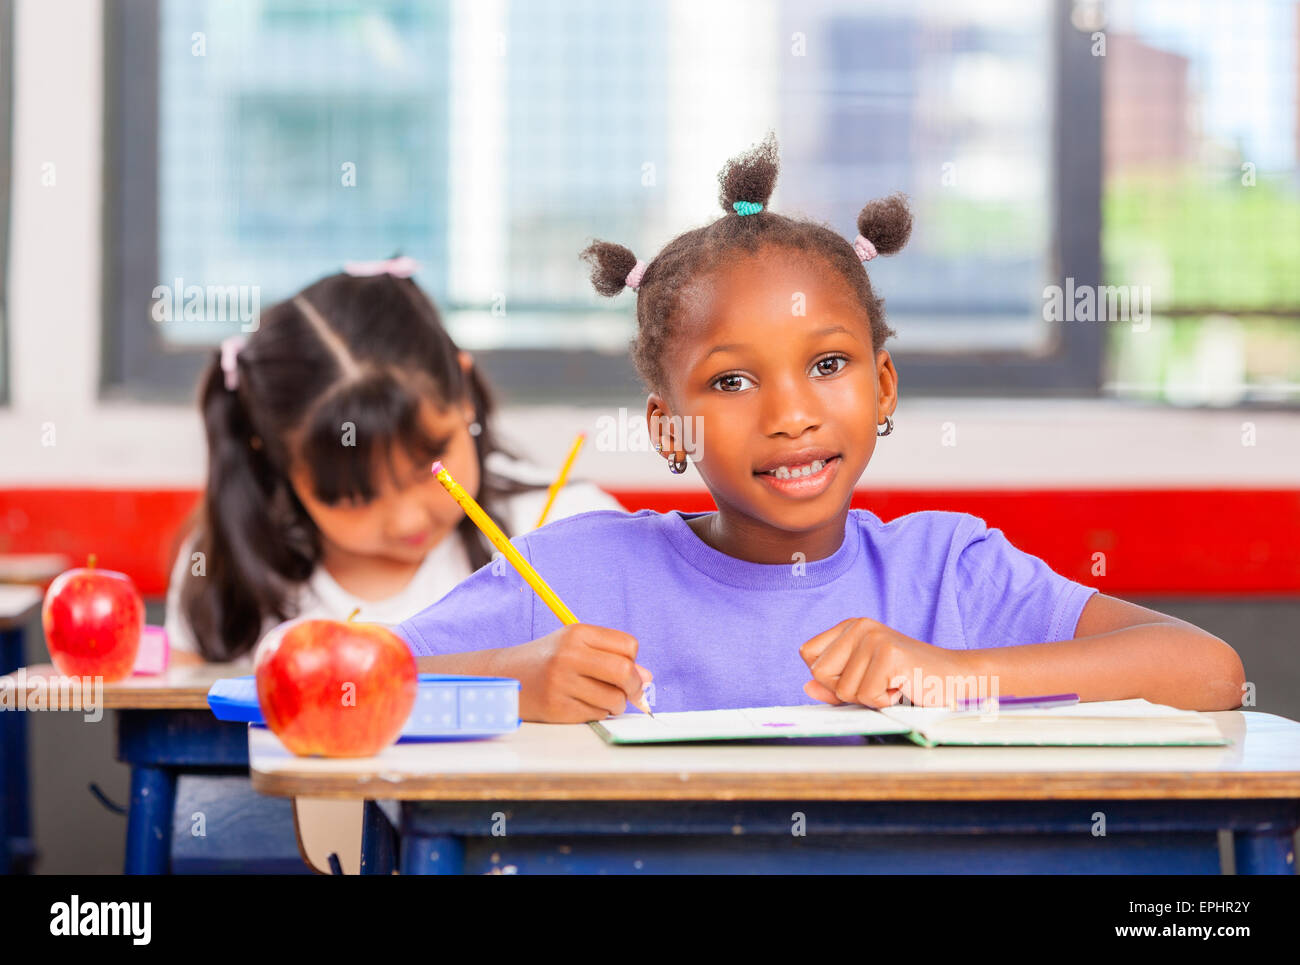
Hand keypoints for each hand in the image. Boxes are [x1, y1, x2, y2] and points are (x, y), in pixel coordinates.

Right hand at [497, 623, 651, 722]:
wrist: (506, 677)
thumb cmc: (549, 660)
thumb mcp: (576, 647)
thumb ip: (612, 657)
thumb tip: (647, 677)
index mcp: (577, 633)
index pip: (628, 645)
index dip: (633, 659)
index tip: (625, 667)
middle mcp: (568, 655)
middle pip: (625, 671)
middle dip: (634, 686)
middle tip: (630, 692)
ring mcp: (561, 683)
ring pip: (614, 699)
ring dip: (617, 703)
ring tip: (602, 698)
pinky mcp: (557, 708)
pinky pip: (597, 714)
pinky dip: (598, 712)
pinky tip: (583, 704)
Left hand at [798, 617, 972, 707]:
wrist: (955, 678)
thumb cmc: (909, 681)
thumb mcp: (865, 681)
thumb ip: (834, 684)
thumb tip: (807, 686)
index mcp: (850, 627)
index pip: (808, 655)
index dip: (827, 677)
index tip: (858, 677)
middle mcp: (859, 626)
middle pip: (820, 672)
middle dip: (846, 690)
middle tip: (878, 683)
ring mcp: (874, 638)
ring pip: (844, 689)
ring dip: (870, 697)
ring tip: (893, 684)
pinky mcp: (889, 654)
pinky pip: (867, 695)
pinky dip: (885, 702)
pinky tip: (902, 687)